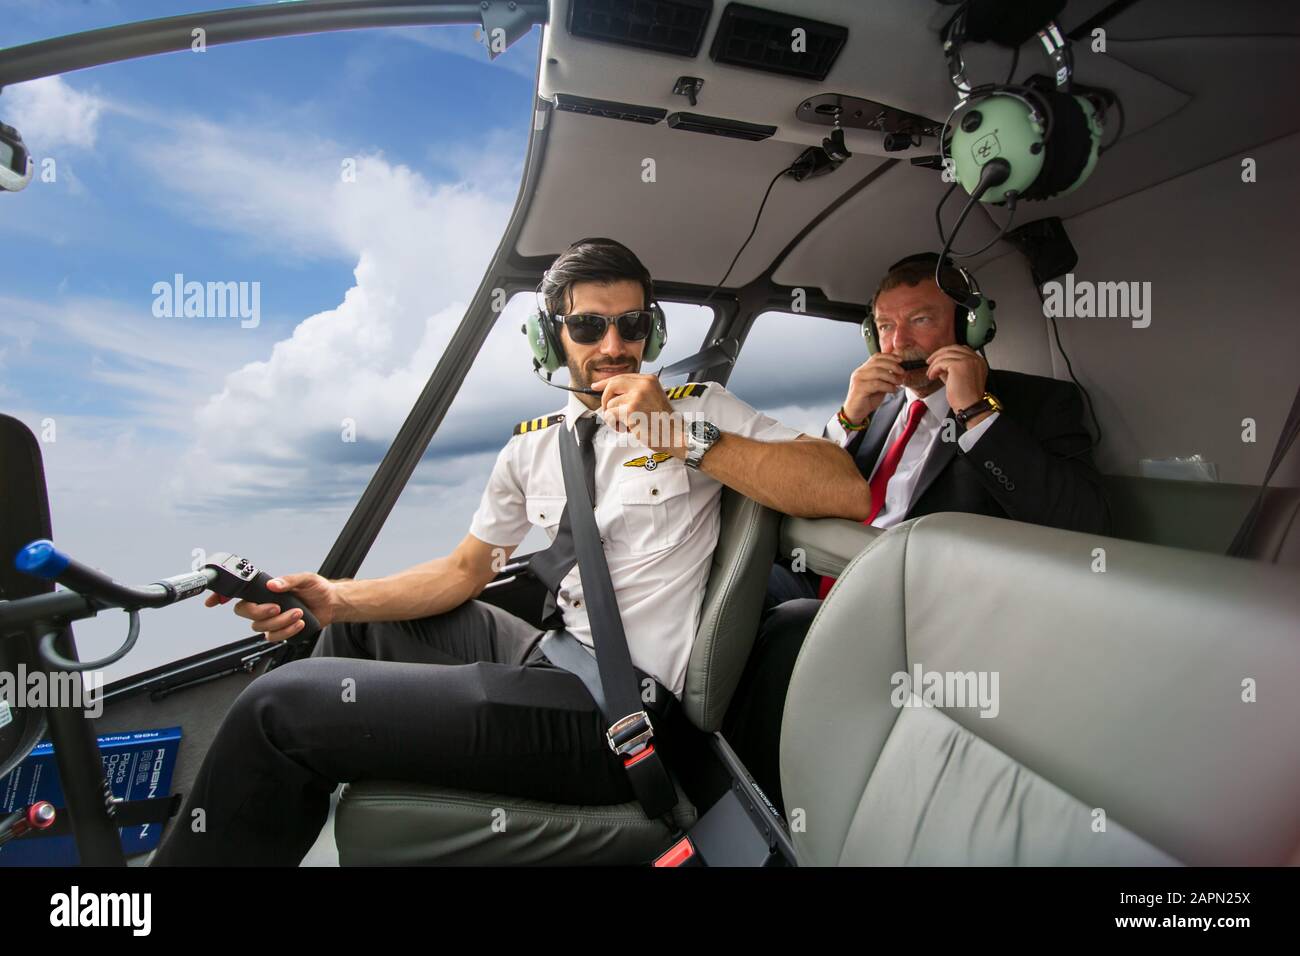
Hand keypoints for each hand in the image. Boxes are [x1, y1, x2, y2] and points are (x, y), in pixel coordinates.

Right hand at [205, 572, 337, 641]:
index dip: (221, 596)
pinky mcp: (280, 631)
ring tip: (298, 613)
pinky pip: (273, 637)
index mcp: (265, 590)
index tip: (212, 601)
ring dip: (280, 622)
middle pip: (244, 612)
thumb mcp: (306, 578)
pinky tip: (299, 623)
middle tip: (277, 607)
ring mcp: (270, 619)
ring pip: (260, 627)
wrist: (331, 604)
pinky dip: (286, 631)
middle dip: (259, 612)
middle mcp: (264, 604)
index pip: (238, 593)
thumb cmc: (316, 588)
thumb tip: (272, 584)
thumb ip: (289, 580)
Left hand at [590, 373, 683, 456]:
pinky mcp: (630, 411)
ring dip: (614, 417)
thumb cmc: (664, 421)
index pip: (622, 377)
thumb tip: (612, 393)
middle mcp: (643, 386)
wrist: (674, 435)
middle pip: (612, 385)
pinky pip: (610, 415)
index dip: (606, 382)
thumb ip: (635, 392)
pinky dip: (614, 424)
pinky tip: (626, 428)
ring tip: (627, 424)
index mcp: (649, 380)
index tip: (596, 386)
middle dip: (605, 399)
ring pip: (610, 404)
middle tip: (607, 410)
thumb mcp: (653, 398)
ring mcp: (636, 397)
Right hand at [842, 353, 905, 423]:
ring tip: (899, 382)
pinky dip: (887, 386)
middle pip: (877, 362)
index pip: (876, 357)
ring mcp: (858, 379)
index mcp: (864, 369)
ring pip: (877, 372)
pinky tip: (893, 390)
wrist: (855, 413)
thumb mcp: (879, 386)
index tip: (900, 360)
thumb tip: (899, 372)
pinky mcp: (859, 388)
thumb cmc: (867, 400)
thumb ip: (886, 378)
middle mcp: (859, 372)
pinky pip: (876, 384)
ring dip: (891, 376)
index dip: (889, 356)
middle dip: (893, 366)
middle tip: (902, 372)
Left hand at [926, 345, 987, 412]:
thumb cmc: (966, 398)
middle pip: (953, 348)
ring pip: (945, 355)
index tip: (938, 359)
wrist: (970, 407)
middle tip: (930, 362)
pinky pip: (941, 362)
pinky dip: (934, 369)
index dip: (948, 353)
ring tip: (930, 373)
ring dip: (934, 363)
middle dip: (939, 354)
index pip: (962, 349)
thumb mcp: (960, 379)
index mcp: (979, 362)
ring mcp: (968, 361)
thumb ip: (952, 369)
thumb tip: (939, 365)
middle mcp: (975, 359)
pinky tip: (932, 376)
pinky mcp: (958, 365)